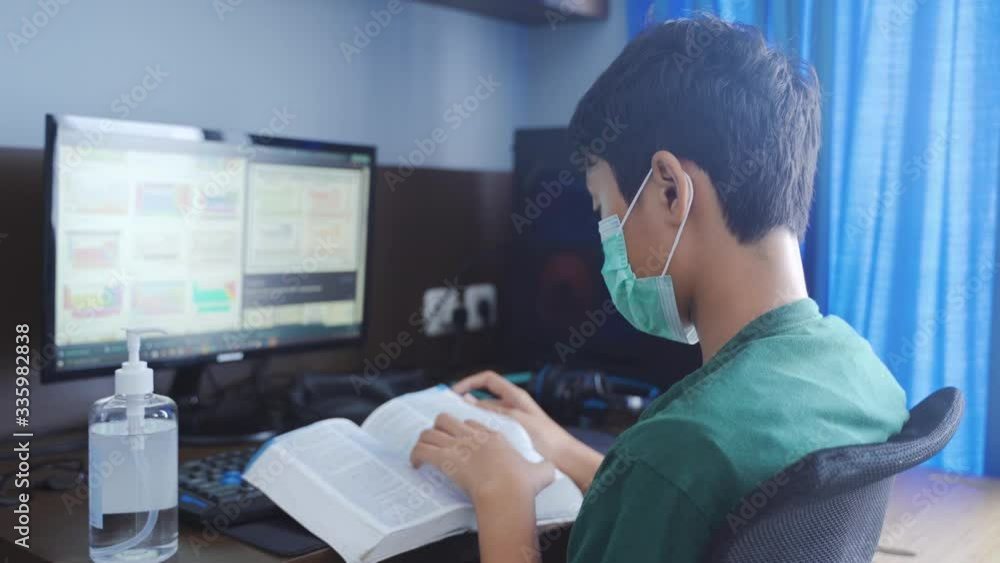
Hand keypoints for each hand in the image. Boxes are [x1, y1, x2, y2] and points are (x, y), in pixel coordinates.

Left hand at [410, 413, 554, 502]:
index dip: (464, 429)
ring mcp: (457, 446)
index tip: (461, 439)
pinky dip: (414, 456)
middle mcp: (473, 437)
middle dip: (439, 428)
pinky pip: (421, 450)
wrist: (508, 489)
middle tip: (437, 443)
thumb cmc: (524, 483)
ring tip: (421, 454)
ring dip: (423, 442)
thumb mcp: (541, 471)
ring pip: (429, 432)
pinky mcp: (445, 458)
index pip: (473, 423)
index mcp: (494, 437)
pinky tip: (415, 466)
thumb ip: (543, 468)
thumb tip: (551, 469)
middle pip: (446, 419)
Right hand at [453, 371, 576, 465]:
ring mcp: (512, 421)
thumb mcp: (516, 420)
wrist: (565, 460)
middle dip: (467, 404)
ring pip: (486, 416)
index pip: (487, 379)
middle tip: (449, 416)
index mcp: (515, 396)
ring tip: (458, 432)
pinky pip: (491, 430)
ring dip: (472, 421)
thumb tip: (469, 400)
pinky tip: (473, 444)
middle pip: (484, 398)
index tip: (454, 393)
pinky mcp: (512, 436)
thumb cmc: (547, 438)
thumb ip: (493, 410)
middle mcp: (512, 406)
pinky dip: (481, 433)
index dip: (469, 382)